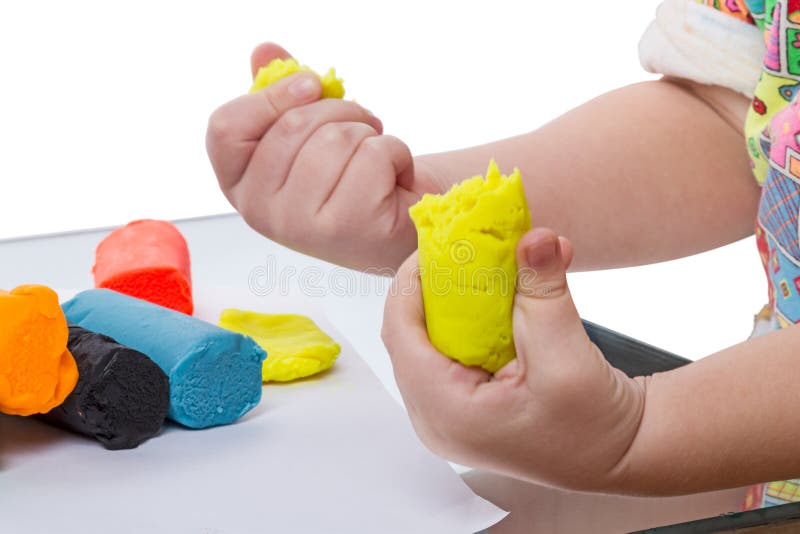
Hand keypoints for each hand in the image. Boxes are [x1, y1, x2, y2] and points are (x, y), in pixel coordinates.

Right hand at [206, 43, 438, 270]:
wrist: (399, 222)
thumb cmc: (350, 175)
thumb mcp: (310, 131)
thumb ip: (280, 92)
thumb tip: (265, 51)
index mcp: (240, 185)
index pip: (225, 128)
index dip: (271, 96)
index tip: (311, 85)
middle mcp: (261, 212)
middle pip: (290, 125)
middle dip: (339, 109)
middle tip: (359, 127)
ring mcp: (301, 226)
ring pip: (335, 138)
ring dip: (368, 132)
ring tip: (375, 155)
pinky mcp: (347, 227)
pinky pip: (372, 156)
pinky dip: (395, 152)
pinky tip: (393, 179)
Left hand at [382, 228, 645, 490]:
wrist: (619, 454)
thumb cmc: (594, 427)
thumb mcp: (569, 357)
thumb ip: (544, 293)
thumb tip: (535, 239)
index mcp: (446, 413)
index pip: (400, 333)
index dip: (411, 281)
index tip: (438, 245)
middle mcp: (434, 418)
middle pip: (408, 335)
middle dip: (431, 287)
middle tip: (459, 250)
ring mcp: (445, 414)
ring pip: (425, 340)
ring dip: (448, 301)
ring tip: (473, 267)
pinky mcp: (460, 404)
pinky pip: (445, 351)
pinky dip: (463, 319)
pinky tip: (487, 297)